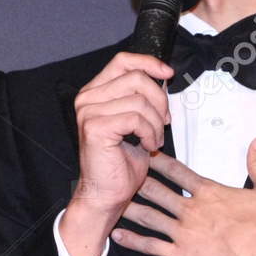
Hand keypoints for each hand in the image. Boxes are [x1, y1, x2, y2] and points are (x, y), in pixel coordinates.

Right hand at [60, 51, 172, 255]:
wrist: (106, 194)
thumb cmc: (120, 163)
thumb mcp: (135, 122)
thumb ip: (143, 98)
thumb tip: (162, 78)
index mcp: (95, 93)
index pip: (123, 61)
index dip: (148, 63)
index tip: (167, 74)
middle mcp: (88, 98)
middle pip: (136, 78)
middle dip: (159, 99)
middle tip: (163, 121)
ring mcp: (89, 112)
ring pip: (139, 100)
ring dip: (155, 122)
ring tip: (154, 139)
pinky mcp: (95, 127)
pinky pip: (135, 118)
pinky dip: (149, 133)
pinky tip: (147, 145)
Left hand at [112, 138, 255, 255]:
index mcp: (210, 192)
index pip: (178, 172)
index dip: (159, 161)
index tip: (145, 152)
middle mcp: (192, 209)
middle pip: (157, 191)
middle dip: (137, 180)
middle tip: (120, 172)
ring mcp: (184, 233)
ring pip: (149, 217)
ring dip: (130, 207)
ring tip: (112, 200)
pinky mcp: (182, 255)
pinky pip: (152, 247)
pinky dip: (133, 241)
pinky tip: (117, 235)